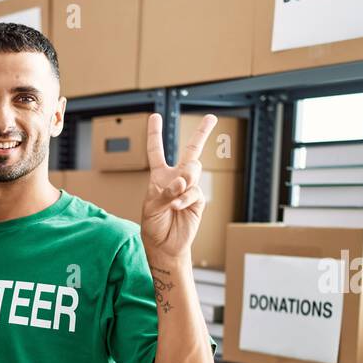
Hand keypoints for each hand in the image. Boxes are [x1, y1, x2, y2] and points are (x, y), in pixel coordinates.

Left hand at [140, 113, 216, 259]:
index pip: (156, 151)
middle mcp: (176, 178)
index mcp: (159, 177)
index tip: (154, 116)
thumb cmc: (154, 226)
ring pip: (193, 170)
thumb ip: (165, 191)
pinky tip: (176, 206)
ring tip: (175, 196)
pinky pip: (195, 191)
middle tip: (212, 117)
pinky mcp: (198, 200)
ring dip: (184, 180)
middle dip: (202, 133)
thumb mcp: (151, 207)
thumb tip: (182, 180)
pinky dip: (185, 198)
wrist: (165, 246)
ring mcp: (189, 188)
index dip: (155, 134)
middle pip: (191, 151)